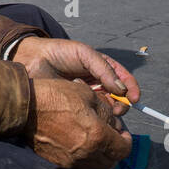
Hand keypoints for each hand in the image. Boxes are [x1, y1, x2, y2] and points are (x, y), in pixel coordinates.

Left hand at [10, 37, 140, 104]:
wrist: (34, 60)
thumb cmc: (59, 53)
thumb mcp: (85, 54)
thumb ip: (104, 69)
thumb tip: (122, 90)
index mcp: (102, 69)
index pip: (124, 80)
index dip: (132, 89)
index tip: (135, 98)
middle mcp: (97, 84)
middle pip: (119, 98)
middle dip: (122, 104)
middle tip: (118, 108)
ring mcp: (87, 97)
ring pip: (106, 109)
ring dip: (110, 112)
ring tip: (103, 109)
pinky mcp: (76, 107)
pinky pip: (91, 114)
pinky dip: (96, 116)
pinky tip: (91, 112)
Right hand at [26, 77, 131, 168]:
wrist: (25, 108)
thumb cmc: (55, 96)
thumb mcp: (88, 95)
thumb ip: (107, 112)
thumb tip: (114, 122)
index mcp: (97, 136)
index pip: (124, 149)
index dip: (127, 141)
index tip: (123, 132)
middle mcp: (86, 154)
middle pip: (111, 161)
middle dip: (115, 149)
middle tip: (110, 135)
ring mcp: (71, 161)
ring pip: (96, 166)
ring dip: (100, 155)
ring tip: (94, 138)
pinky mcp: (58, 162)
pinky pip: (79, 164)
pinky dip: (84, 157)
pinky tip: (77, 142)